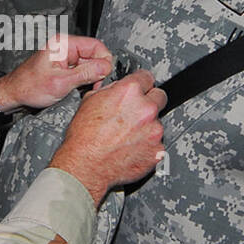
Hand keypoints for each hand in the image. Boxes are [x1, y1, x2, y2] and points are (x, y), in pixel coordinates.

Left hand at [0, 35, 112, 111]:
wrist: (14, 94)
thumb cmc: (28, 86)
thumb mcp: (61, 82)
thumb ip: (85, 73)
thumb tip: (105, 67)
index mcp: (63, 44)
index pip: (96, 45)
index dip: (103, 61)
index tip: (103, 75)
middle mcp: (65, 47)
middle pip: (94, 55)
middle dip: (97, 71)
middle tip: (93, 85)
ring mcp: (65, 57)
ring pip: (89, 64)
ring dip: (90, 77)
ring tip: (81, 88)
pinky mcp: (64, 67)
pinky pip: (82, 71)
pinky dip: (83, 80)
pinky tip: (77, 88)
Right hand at [47, 70, 165, 205]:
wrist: (85, 165)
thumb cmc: (84, 137)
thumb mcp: (89, 101)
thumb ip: (110, 90)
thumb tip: (117, 88)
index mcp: (130, 92)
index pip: (147, 77)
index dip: (142, 83)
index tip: (142, 88)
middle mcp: (146, 109)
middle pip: (160, 97)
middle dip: (149, 103)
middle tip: (134, 113)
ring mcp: (154, 130)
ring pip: (157, 122)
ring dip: (147, 127)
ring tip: (126, 136)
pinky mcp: (157, 150)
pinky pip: (156, 143)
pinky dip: (147, 145)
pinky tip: (130, 148)